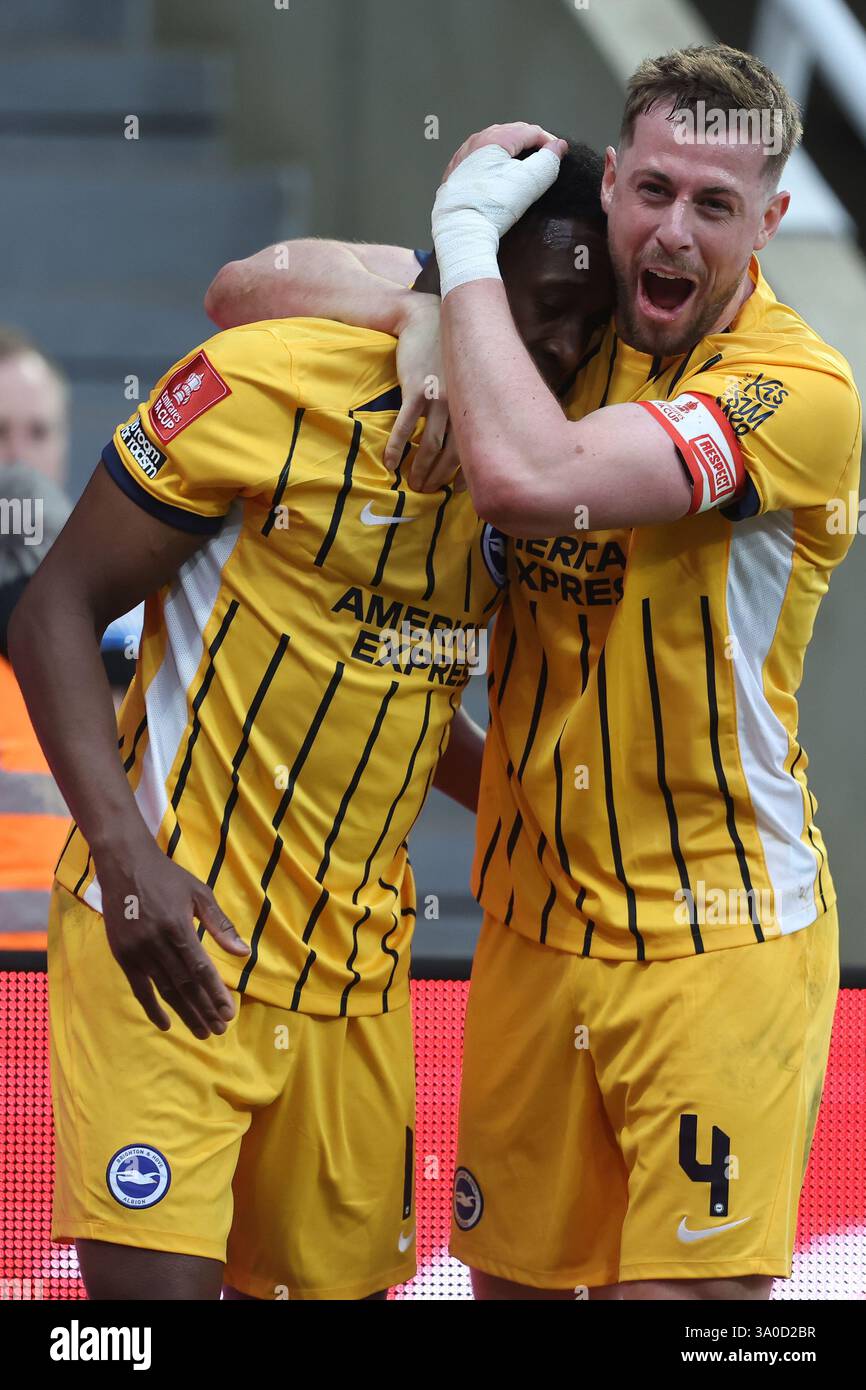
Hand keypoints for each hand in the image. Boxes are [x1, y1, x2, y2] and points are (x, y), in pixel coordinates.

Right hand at [97, 838, 248, 1038]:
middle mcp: (156, 943)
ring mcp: (137, 951)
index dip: (216, 993)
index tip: (230, 1013)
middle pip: (185, 985)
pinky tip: (167, 1023)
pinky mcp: (123, 955)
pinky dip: (152, 1008)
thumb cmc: (167, 877)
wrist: (124, 865)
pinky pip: (139, 988)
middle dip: (204, 1010)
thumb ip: (220, 924)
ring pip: (165, 990)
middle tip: (220, 1030)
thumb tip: (244, 952)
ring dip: (185, 1013)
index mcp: (178, 927)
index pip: (201, 969)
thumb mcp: (199, 893)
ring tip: (202, 1031)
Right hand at [385, 293, 462, 491]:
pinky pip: (405, 427)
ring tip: (412, 486)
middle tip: (427, 493)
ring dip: (420, 470)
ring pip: (429, 446)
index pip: (475, 450)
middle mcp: (461, 405)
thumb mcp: (466, 379)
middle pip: (451, 455)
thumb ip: (469, 405)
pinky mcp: (416, 390)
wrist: (425, 319)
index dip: (465, 475)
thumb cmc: (447, 351)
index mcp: (475, 406)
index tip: (457, 492)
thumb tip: (470, 433)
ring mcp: (438, 398)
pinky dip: (396, 448)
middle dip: (439, 478)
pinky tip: (390, 464)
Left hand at [432, 136, 564, 299]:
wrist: (461, 230)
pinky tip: (498, 174)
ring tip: (522, 165)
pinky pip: (478, 159)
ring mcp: (463, 157)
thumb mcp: (530, 182)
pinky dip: (492, 162)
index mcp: (495, 138)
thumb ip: (549, 160)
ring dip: (510, 151)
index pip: (530, 131)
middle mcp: (476, 142)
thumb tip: (558, 146)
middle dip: (530, 143)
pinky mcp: (455, 174)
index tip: (558, 154)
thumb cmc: (492, 208)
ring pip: (493, 145)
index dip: (548, 142)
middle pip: (511, 133)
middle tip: (543, 158)